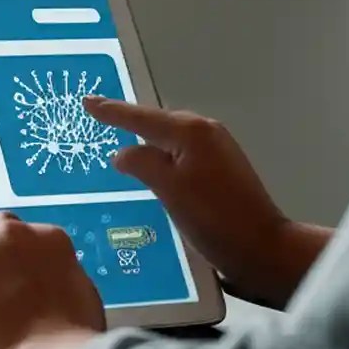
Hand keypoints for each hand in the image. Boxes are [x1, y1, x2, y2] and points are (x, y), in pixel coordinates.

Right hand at [84, 96, 326, 307]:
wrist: (262, 247)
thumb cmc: (213, 216)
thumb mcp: (169, 188)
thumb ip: (141, 163)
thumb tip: (122, 153)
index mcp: (190, 131)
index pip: (141, 117)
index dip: (112, 111)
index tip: (86, 101)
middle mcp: (206, 131)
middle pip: (158, 122)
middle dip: (130, 120)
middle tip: (99, 118)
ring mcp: (218, 148)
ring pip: (171, 138)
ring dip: (147, 139)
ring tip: (119, 141)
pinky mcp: (223, 167)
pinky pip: (182, 152)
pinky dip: (163, 155)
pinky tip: (152, 166)